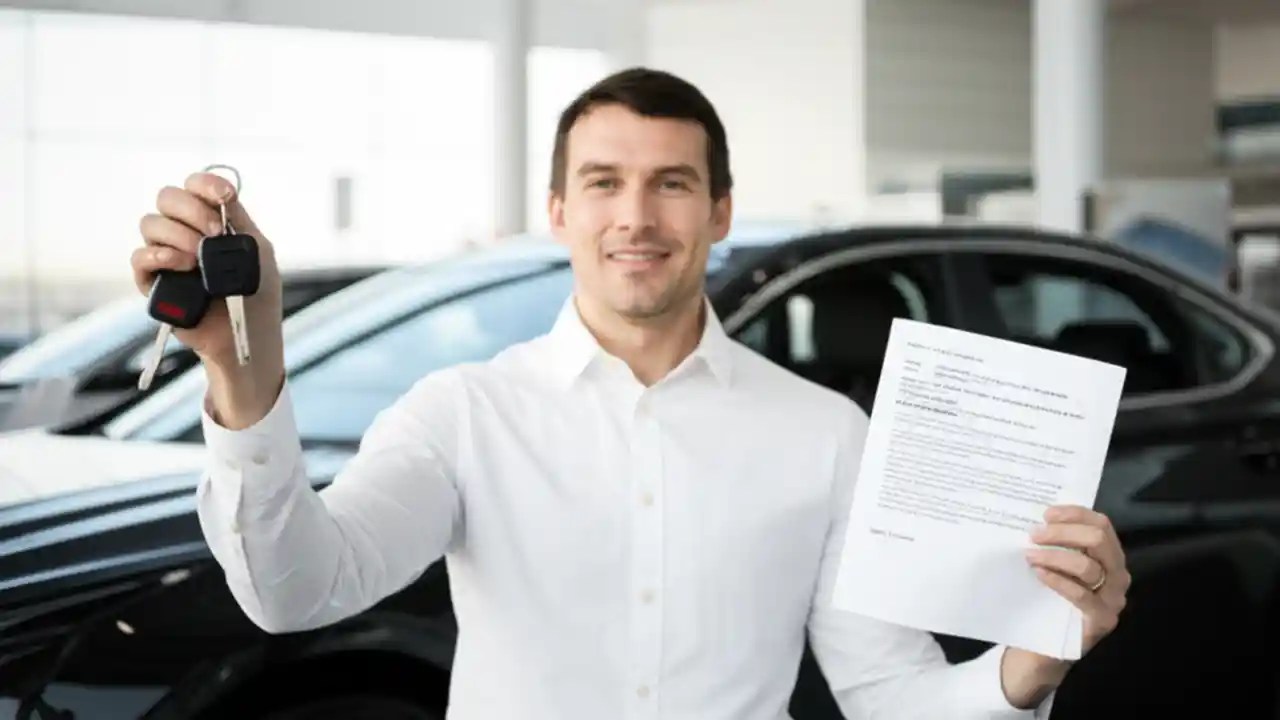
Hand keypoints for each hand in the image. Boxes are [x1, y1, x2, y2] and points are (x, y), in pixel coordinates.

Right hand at [133, 171, 282, 371]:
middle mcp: (183, 231)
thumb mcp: (258, 253)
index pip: (195, 186)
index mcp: (210, 220)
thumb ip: (240, 221)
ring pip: (151, 223)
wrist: (246, 336)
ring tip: (200, 259)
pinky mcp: (153, 281)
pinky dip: (159, 255)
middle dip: (192, 209)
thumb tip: (222, 196)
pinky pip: (139, 257)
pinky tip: (182, 264)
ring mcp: (165, 255)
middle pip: (168, 197)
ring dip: (179, 235)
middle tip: (214, 233)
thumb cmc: (255, 294)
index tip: (224, 197)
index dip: (206, 184)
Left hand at [1025, 504, 1129, 652]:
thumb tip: (1039, 519)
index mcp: (1109, 555)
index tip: (1046, 515)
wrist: (1045, 645)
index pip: (1101, 524)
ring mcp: (1113, 598)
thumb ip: (1058, 545)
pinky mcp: (1102, 620)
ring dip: (1054, 556)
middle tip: (1035, 535)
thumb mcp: (1058, 566)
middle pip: (1098, 540)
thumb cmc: (1049, 597)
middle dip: (1063, 532)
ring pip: (1088, 566)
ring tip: (1030, 555)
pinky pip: (1080, 594)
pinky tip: (1039, 573)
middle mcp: (1118, 574)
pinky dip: (1057, 580)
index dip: (1074, 514)